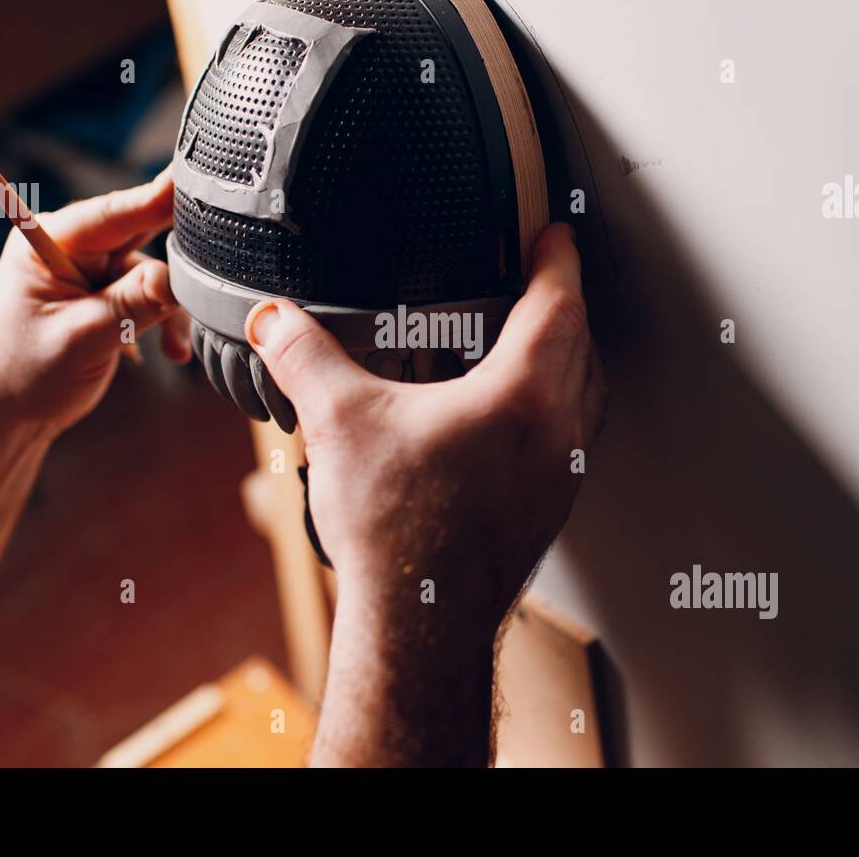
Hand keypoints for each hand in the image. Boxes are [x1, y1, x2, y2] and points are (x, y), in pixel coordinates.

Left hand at [0, 169, 191, 435]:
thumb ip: (134, 304)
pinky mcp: (106, 293)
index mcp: (49, 241)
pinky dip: (165, 320)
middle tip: (214, 266)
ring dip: (168, 307)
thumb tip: (177, 280)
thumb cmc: (23, 375)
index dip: (158, 198)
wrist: (7, 415)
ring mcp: (90, 269)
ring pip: (152, 269)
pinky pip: (151, 293)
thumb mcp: (83, 338)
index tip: (194, 181)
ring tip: (173, 348)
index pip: (114, 212)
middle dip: (173, 259)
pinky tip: (171, 351)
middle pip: (140, 231)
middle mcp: (71, 245)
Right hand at [245, 222, 605, 636]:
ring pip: (584, 395)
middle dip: (565, 303)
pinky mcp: (546, 508)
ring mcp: (559, 476)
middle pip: (582, 345)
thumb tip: (275, 319)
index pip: (559, 304)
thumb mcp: (340, 423)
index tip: (553, 233)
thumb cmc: (397, 534)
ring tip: (533, 343)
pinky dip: (553, 407)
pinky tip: (507, 419)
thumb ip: (304, 356)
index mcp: (523, 397)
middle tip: (543, 278)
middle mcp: (556, 433)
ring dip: (567, 358)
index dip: (557, 258)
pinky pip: (569, 437)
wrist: (418, 625)